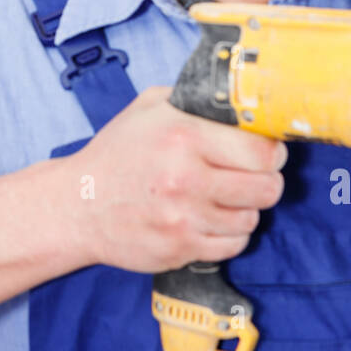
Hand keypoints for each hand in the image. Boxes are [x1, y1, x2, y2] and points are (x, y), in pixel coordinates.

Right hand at [70, 85, 286, 272]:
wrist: (78, 205)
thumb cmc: (117, 153)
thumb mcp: (150, 108)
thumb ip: (196, 101)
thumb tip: (243, 102)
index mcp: (184, 136)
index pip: (262, 150)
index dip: (272, 152)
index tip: (267, 153)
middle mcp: (186, 178)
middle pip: (267, 188)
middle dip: (266, 181)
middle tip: (253, 176)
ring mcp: (183, 218)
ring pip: (252, 219)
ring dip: (244, 208)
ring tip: (222, 197)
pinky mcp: (180, 249)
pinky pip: (233, 246)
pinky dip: (228, 234)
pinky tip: (208, 219)